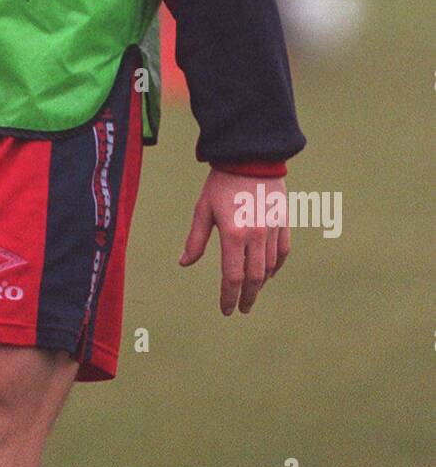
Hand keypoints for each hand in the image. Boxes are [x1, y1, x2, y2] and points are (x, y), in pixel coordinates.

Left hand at [179, 170, 288, 315]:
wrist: (250, 156)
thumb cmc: (221, 182)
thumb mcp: (203, 209)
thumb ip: (195, 240)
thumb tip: (184, 263)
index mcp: (233, 234)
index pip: (232, 277)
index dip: (228, 297)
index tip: (226, 310)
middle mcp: (256, 236)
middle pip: (254, 278)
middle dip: (247, 297)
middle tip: (241, 308)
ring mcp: (272, 229)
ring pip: (269, 267)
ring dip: (261, 284)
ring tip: (251, 292)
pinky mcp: (283, 221)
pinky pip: (283, 251)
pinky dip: (276, 266)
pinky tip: (269, 273)